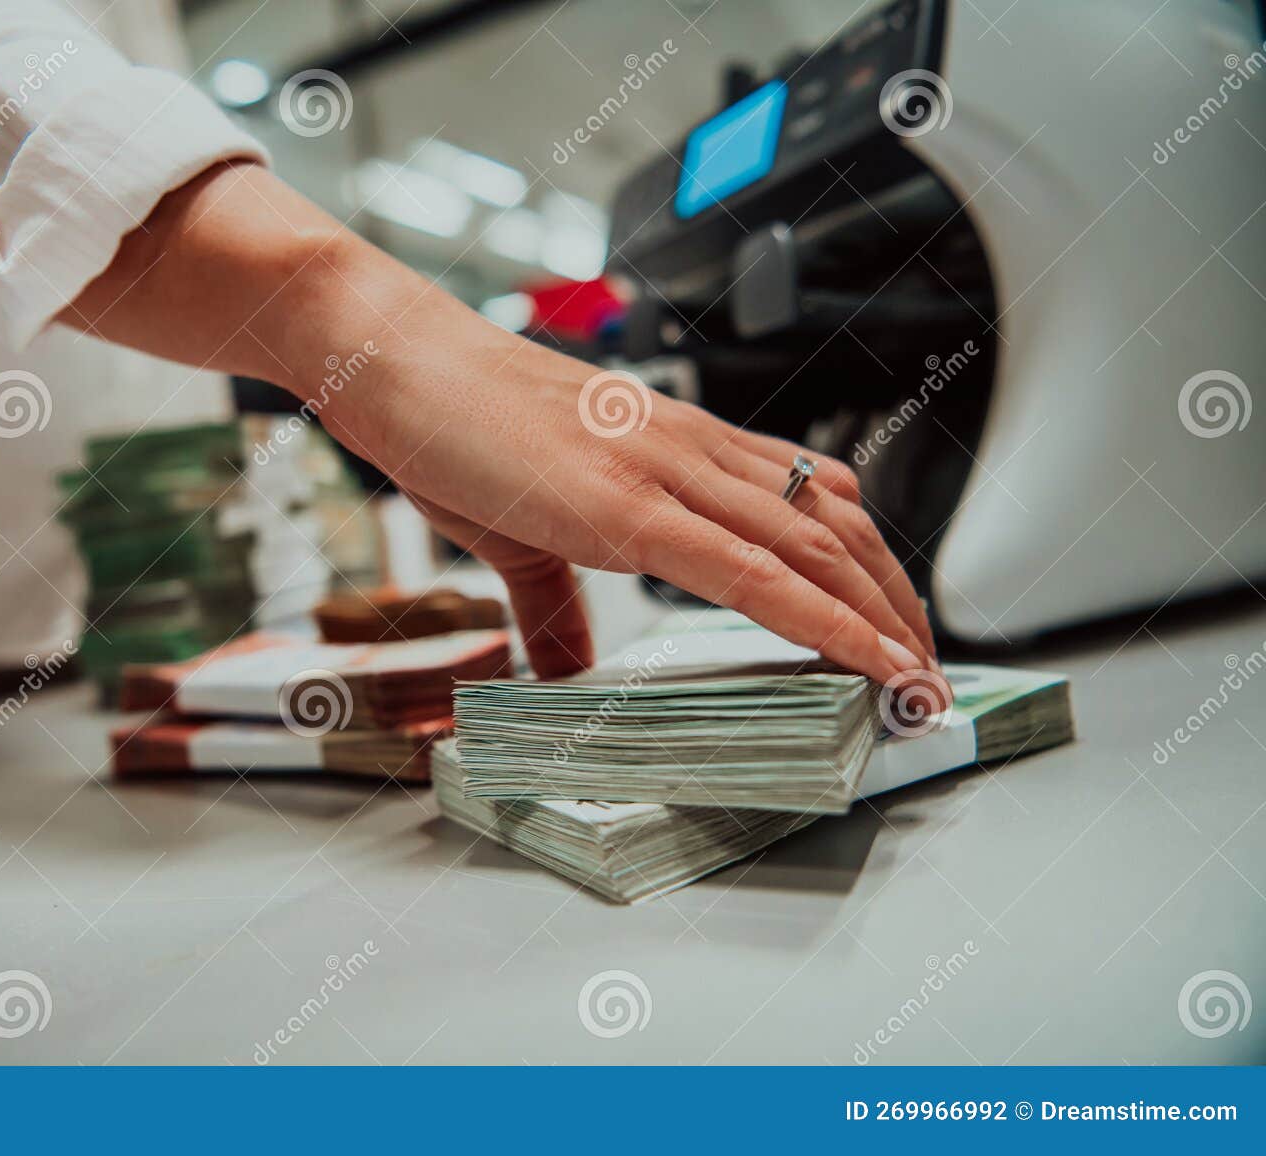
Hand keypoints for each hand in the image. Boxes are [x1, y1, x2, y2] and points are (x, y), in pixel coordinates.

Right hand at [67, 164, 945, 702]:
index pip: (807, 504)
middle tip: (933, 669)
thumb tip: (567, 666)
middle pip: (837, 525)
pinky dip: (825, 618)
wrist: (395, 359)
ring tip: (923, 682)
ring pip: (816, 545)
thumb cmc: (453, 426)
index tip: (896, 624)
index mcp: (676, 448)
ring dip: (884, 617)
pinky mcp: (627, 505)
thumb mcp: (517, 531)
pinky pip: (753, 569)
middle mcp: (692, 451)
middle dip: (896, 602)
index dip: (865, 567)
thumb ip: (556, 602)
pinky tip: (867, 659)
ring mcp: (667, 472)